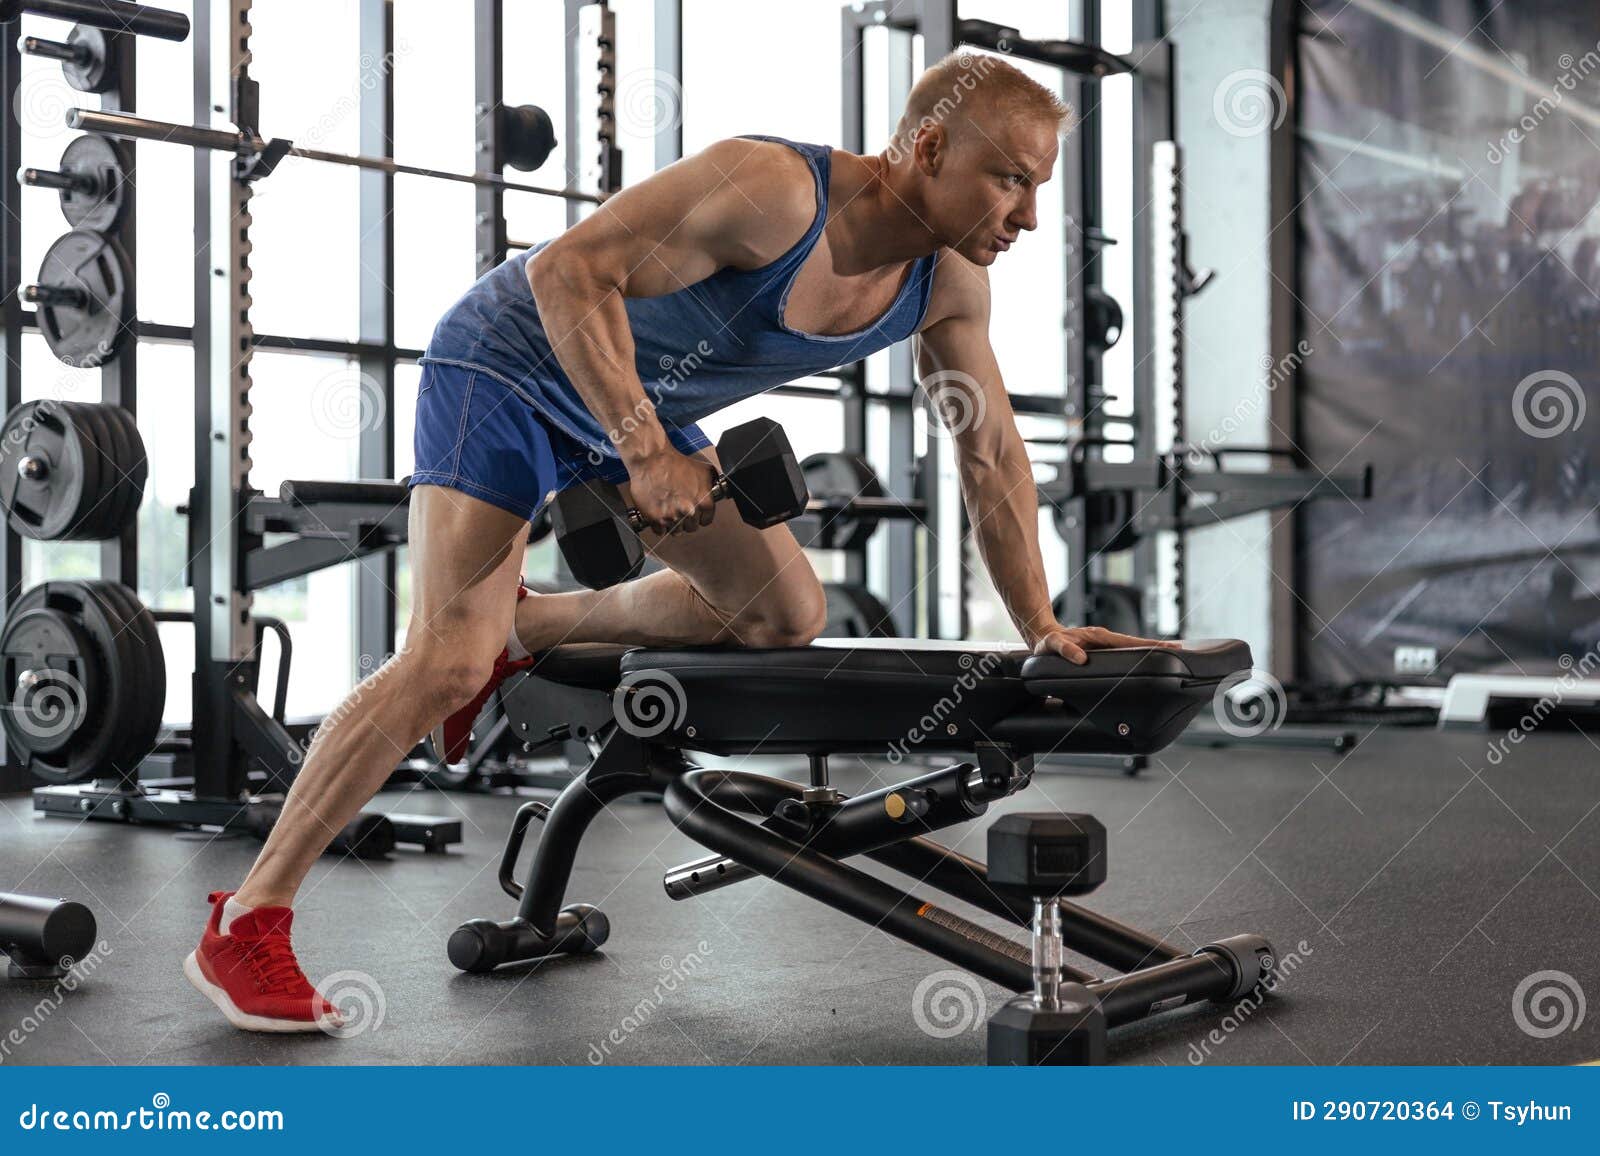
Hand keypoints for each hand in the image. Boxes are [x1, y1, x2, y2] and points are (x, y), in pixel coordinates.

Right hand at [624, 448, 717, 535]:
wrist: (651, 460)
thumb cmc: (674, 462)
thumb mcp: (703, 470)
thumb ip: (711, 486)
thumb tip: (716, 492)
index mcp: (704, 501)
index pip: (706, 521)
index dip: (699, 516)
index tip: (694, 513)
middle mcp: (690, 511)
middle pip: (691, 527)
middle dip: (686, 519)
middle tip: (679, 509)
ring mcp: (673, 517)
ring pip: (676, 531)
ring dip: (672, 523)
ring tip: (668, 509)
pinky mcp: (656, 519)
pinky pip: (660, 531)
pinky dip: (658, 525)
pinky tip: (658, 512)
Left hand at [1029, 624, 1182, 664]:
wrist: (1042, 638)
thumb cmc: (1049, 644)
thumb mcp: (1052, 647)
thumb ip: (1065, 651)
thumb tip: (1081, 659)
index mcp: (1098, 637)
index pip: (1128, 641)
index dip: (1148, 645)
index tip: (1169, 647)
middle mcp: (1105, 639)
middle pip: (1136, 643)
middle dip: (1158, 647)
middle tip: (1180, 651)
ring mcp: (1106, 644)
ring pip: (1132, 647)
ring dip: (1151, 651)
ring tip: (1173, 654)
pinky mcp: (1104, 650)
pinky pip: (1124, 651)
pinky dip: (1139, 654)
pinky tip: (1151, 660)